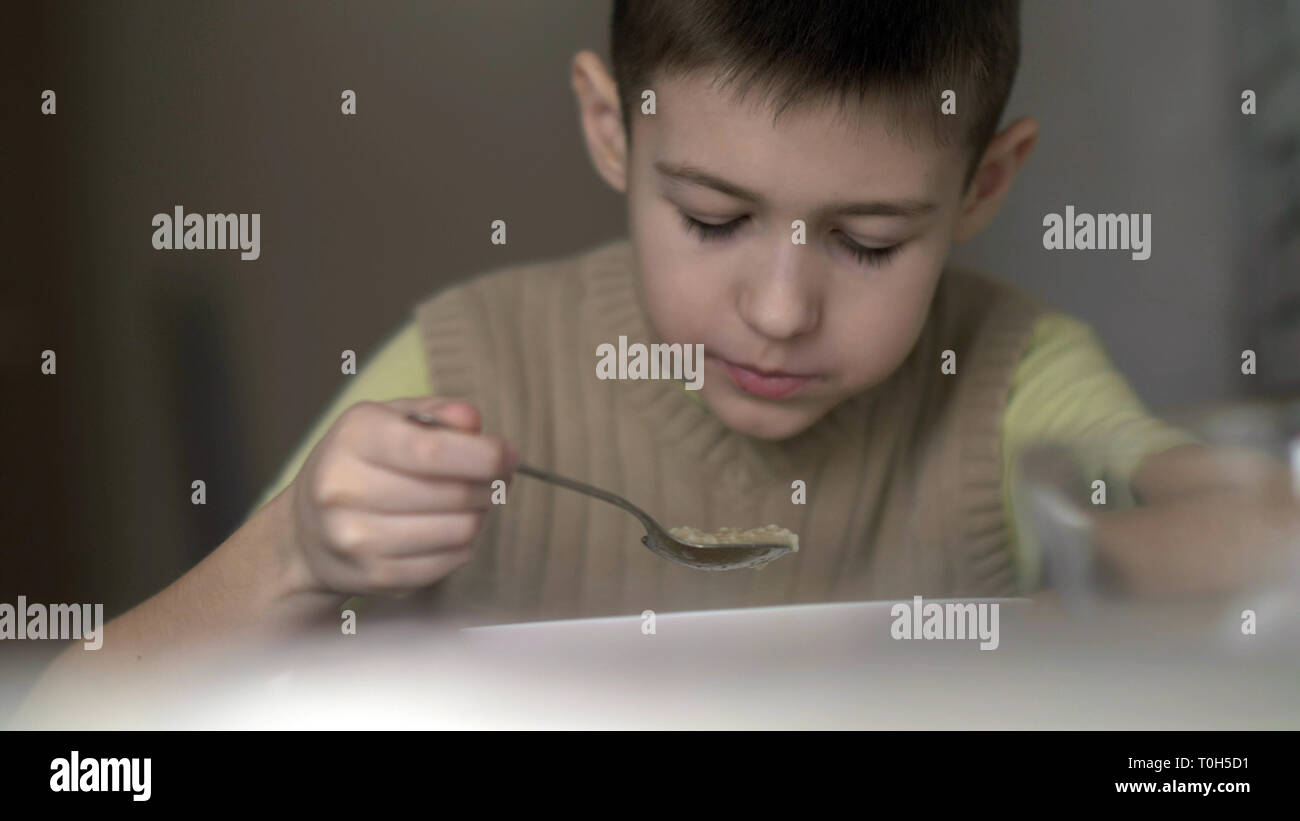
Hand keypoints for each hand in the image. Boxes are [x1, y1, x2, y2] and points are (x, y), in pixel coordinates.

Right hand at [284, 397, 517, 596]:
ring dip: (479, 515)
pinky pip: (451, 561)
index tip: (508, 455)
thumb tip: (473, 422)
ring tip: (466, 503)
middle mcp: (347, 490)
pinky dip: (461, 544)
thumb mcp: (388, 419)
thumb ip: (435, 414)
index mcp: (354, 439)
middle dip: (489, 484)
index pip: (433, 451)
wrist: (305, 532)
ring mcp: (358, 539)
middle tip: (492, 478)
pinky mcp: (375, 577)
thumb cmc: (359, 464)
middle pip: (456, 493)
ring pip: (461, 530)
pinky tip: (444, 529)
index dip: (485, 455)